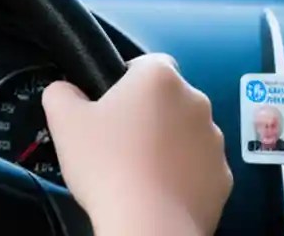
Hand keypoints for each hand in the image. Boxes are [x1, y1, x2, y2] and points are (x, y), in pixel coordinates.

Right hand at [42, 54, 231, 235]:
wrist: (148, 224)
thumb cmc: (107, 164)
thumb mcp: (63, 120)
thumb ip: (60, 92)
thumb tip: (65, 90)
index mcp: (159, 78)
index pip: (146, 63)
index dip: (125, 82)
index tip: (109, 108)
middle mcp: (195, 101)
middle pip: (168, 100)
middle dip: (149, 115)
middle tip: (119, 141)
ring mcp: (215, 141)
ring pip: (186, 133)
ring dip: (168, 144)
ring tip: (138, 170)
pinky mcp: (223, 177)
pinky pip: (199, 167)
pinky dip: (183, 175)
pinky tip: (158, 190)